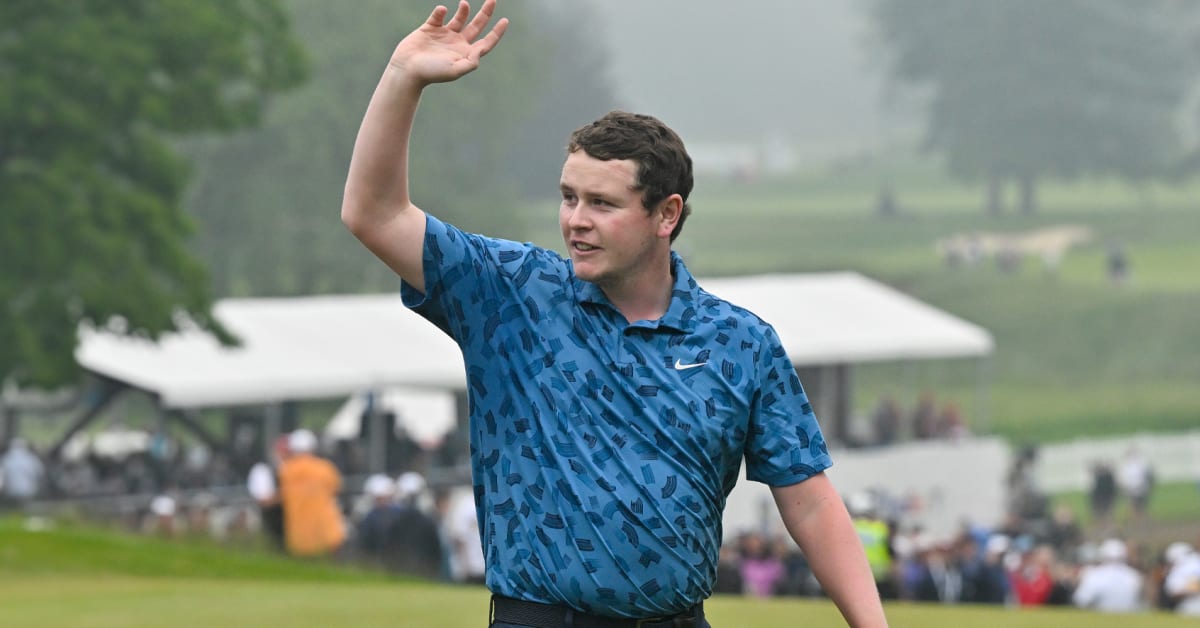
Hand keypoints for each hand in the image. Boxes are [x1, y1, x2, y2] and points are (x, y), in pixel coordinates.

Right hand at [390, 0, 507, 84]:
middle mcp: (457, 43)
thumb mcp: (455, 70)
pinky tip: (441, 11)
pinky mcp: (429, 28)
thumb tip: (482, 48)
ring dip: (464, 10)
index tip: (505, 20)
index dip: (496, 32)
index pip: (486, 42)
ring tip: (464, 3)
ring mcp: (443, 35)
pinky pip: (438, 16)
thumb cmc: (431, 73)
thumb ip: (471, 61)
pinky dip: (440, 12)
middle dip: (485, 13)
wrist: (407, 69)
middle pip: (476, 26)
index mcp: (465, 54)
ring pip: (459, 19)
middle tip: (493, 0)